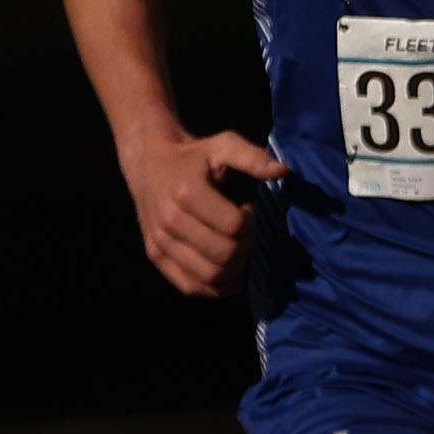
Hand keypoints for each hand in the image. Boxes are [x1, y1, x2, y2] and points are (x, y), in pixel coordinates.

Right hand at [122, 126, 282, 298]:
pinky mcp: (155, 255)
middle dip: (246, 247)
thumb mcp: (223, 145)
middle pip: (224, 255)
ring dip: (234, 270)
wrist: (149, 164)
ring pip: (209, 276)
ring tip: (236, 249)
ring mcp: (160, 241)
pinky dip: (214, 289)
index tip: (248, 210)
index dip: (251, 222)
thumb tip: (284, 171)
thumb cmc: (194, 157)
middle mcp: (169, 220)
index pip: (234, 226)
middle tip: (245, 233)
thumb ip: (252, 157)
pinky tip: (229, 274)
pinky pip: (189, 286)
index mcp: (187, 193)